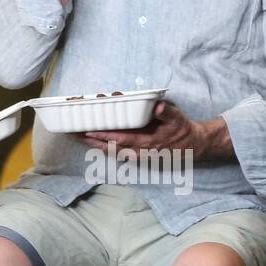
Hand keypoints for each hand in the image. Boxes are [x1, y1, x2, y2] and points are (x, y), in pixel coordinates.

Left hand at [75, 100, 217, 160]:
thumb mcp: (177, 118)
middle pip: (111, 148)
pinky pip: (117, 155)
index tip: (89, 130)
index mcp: (147, 142)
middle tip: (74, 134)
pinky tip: (94, 144)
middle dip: (92, 141)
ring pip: (112, 153)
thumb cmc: (181, 129)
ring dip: (95, 146)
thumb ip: (167, 112)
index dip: (104, 135)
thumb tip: (157, 107)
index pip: (121, 138)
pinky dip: (104, 150)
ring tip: (79, 138)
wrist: (191, 146)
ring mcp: (138, 157)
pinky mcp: (138, 158)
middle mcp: (140, 152)